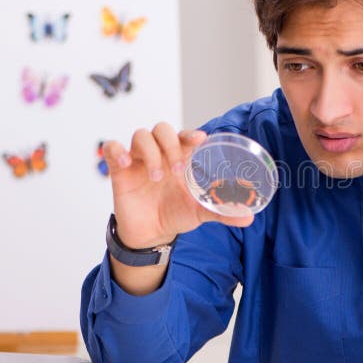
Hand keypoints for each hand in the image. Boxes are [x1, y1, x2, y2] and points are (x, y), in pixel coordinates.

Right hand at [101, 124, 253, 249]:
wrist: (151, 234)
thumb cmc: (176, 214)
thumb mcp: (201, 213)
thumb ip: (223, 212)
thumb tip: (249, 217)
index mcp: (181, 159)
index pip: (185, 136)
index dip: (191, 134)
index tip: (200, 139)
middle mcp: (160, 154)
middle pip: (161, 129)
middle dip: (170, 144)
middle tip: (176, 169)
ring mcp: (139, 160)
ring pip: (141, 136)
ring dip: (150, 152)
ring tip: (157, 177)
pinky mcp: (119, 170)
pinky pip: (113, 149)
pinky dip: (117, 151)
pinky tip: (126, 165)